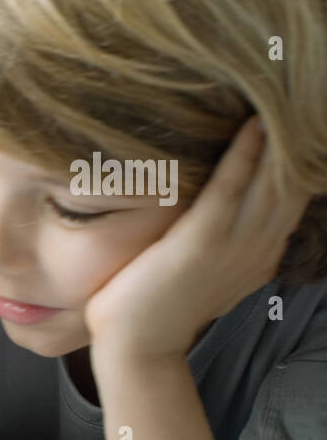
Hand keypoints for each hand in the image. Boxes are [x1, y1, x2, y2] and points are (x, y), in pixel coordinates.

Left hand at [84, 116, 308, 358]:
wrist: (136, 348)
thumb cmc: (157, 304)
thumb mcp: (204, 267)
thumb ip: (220, 237)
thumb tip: (219, 202)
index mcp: (261, 251)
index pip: (294, 192)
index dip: (302, 153)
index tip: (303, 114)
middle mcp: (258, 246)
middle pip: (295, 180)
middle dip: (302, 137)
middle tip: (304, 91)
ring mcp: (233, 247)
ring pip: (272, 181)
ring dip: (280, 136)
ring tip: (285, 93)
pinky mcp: (200, 246)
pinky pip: (229, 192)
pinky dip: (243, 156)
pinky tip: (251, 124)